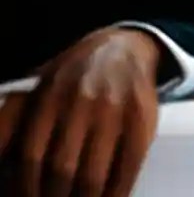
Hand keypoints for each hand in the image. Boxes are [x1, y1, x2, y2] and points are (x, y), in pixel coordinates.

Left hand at [0, 27, 167, 196]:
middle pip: (61, 168)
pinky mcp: (142, 119)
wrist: (123, 48)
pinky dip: (118, 191)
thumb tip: (0, 163)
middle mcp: (81, 102)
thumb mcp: (38, 86)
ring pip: (93, 173)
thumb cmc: (73, 76)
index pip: (31, 155)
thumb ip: (15, 119)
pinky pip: (128, 165)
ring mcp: (114, 111)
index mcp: (49, 96)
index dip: (25, 186)